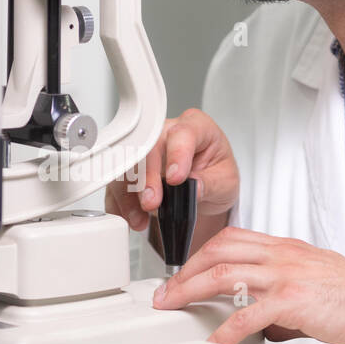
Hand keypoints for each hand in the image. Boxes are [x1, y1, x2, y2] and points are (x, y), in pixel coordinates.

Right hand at [104, 108, 238, 233]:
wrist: (207, 189)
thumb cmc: (216, 174)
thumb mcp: (226, 182)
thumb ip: (210, 184)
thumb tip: (193, 188)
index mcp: (196, 127)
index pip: (182, 133)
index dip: (176, 155)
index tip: (176, 179)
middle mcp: (167, 133)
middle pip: (148, 147)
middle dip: (147, 178)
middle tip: (151, 202)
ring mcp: (147, 149)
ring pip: (127, 164)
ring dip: (129, 194)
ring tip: (140, 216)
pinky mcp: (132, 168)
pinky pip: (118, 182)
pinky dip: (121, 202)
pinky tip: (132, 216)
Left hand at [152, 227, 344, 343]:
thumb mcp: (311, 280)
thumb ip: (279, 292)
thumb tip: (256, 320)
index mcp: (284, 248)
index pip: (230, 239)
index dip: (200, 254)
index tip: (183, 272)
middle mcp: (281, 255)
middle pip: (217, 251)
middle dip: (184, 271)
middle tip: (167, 292)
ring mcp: (285, 275)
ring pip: (223, 274)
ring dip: (190, 291)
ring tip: (173, 308)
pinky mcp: (293, 300)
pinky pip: (247, 314)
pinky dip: (224, 330)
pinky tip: (214, 343)